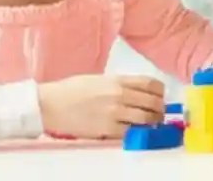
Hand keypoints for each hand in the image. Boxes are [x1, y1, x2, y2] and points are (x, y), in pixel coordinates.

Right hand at [37, 75, 164, 138]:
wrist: (51, 104)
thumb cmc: (72, 90)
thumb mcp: (100, 79)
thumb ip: (121, 84)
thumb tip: (140, 91)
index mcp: (119, 80)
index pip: (152, 84)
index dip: (161, 91)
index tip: (161, 96)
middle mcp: (120, 95)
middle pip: (153, 102)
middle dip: (160, 109)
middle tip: (159, 113)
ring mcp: (115, 112)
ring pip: (147, 118)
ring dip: (153, 122)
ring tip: (152, 124)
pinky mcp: (107, 129)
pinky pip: (131, 131)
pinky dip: (138, 132)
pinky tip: (136, 131)